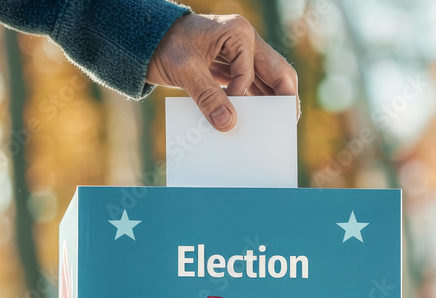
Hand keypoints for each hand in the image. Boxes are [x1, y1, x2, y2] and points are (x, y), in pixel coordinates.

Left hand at [147, 13, 298, 131]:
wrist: (147, 41)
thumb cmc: (164, 46)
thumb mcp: (184, 70)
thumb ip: (207, 96)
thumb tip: (228, 124)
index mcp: (238, 33)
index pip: (252, 71)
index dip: (243, 94)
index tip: (232, 112)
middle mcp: (246, 41)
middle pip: (278, 72)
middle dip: (283, 98)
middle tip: (288, 124)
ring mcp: (243, 54)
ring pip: (269, 80)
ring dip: (270, 102)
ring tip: (274, 126)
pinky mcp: (235, 67)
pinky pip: (253, 86)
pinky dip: (254, 102)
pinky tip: (254, 119)